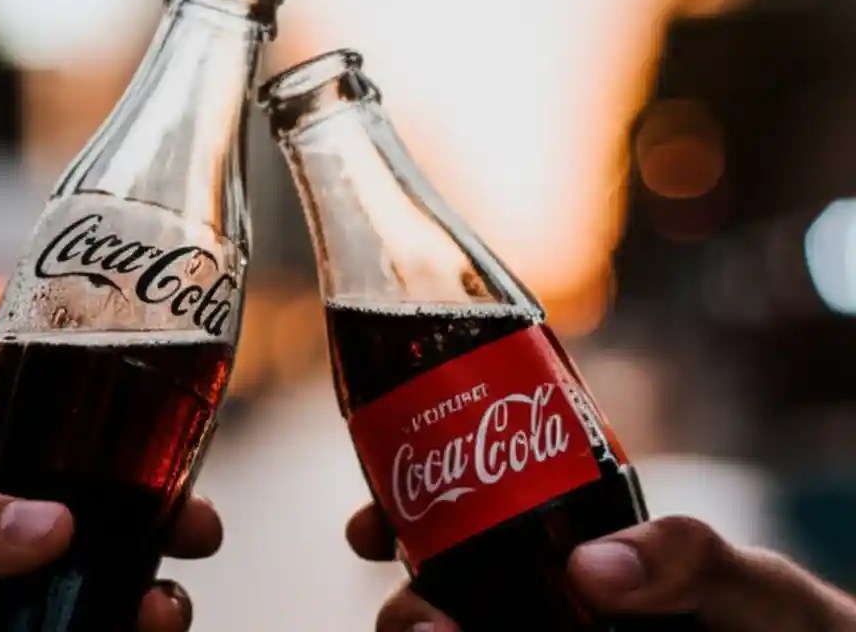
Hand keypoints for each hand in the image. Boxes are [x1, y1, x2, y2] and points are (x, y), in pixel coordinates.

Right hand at [346, 502, 855, 631]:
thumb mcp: (751, 585)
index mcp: (582, 540)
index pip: (477, 503)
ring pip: (451, 631)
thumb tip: (586, 567)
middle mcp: (549, 597)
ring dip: (417, 630)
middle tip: (410, 607)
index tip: (367, 526)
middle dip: (403, 592)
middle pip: (443, 586)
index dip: (407, 501)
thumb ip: (687, 557)